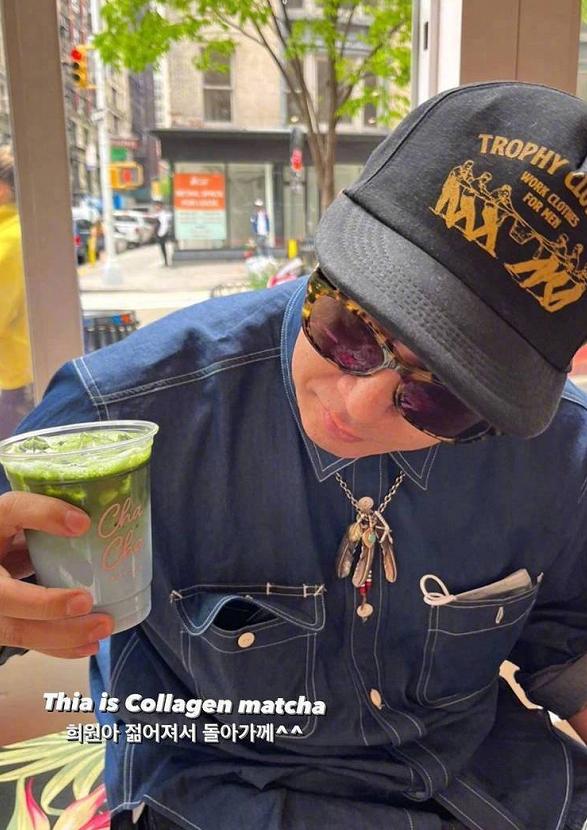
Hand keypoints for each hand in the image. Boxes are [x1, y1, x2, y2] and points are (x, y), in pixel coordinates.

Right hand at [0, 491, 114, 658]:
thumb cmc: (13, 532)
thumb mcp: (25, 516)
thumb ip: (47, 515)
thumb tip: (87, 523)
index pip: (13, 510)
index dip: (44, 515)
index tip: (82, 523)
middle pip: (5, 596)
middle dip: (47, 605)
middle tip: (86, 602)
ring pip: (17, 629)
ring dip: (62, 633)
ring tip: (102, 627)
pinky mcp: (3, 622)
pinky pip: (27, 641)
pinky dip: (60, 647)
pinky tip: (89, 644)